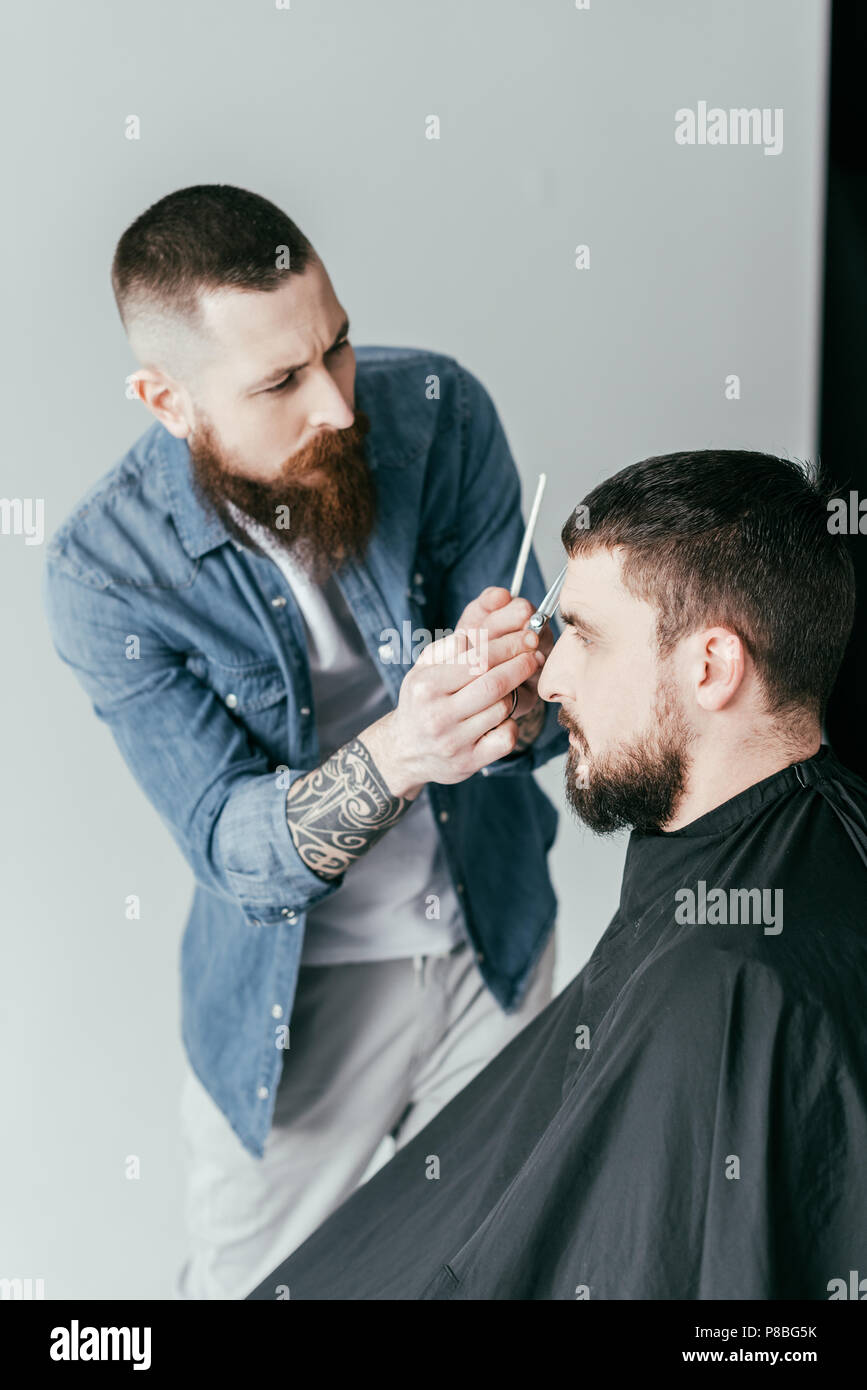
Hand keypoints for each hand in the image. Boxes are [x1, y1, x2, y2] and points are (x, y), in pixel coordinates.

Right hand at [361, 600, 543, 796]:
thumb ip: (445, 649)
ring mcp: (454, 742)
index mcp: (426, 687)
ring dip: (514, 694)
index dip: (508, 647)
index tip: (527, 638)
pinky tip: (503, 717)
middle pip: (494, 684)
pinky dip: (511, 724)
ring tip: (513, 685)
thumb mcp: (422, 670)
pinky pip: (506, 739)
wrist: (405, 751)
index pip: (476, 660)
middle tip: (534, 655)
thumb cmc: (421, 702)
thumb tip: (472, 636)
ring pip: (502, 709)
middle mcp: (437, 716)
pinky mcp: (469, 762)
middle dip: (520, 665)